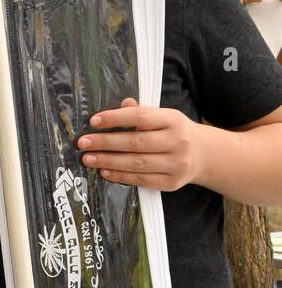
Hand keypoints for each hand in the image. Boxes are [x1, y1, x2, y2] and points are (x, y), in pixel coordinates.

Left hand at [77, 97, 201, 190]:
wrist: (205, 155)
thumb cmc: (175, 132)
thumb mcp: (164, 117)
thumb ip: (141, 112)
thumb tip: (122, 104)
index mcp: (173, 120)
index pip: (141, 117)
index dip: (116, 118)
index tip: (93, 121)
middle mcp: (177, 142)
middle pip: (136, 142)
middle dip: (105, 142)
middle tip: (83, 143)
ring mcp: (176, 164)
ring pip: (136, 163)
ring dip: (108, 161)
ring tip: (88, 158)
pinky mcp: (172, 182)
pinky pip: (142, 180)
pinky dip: (120, 176)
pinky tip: (104, 171)